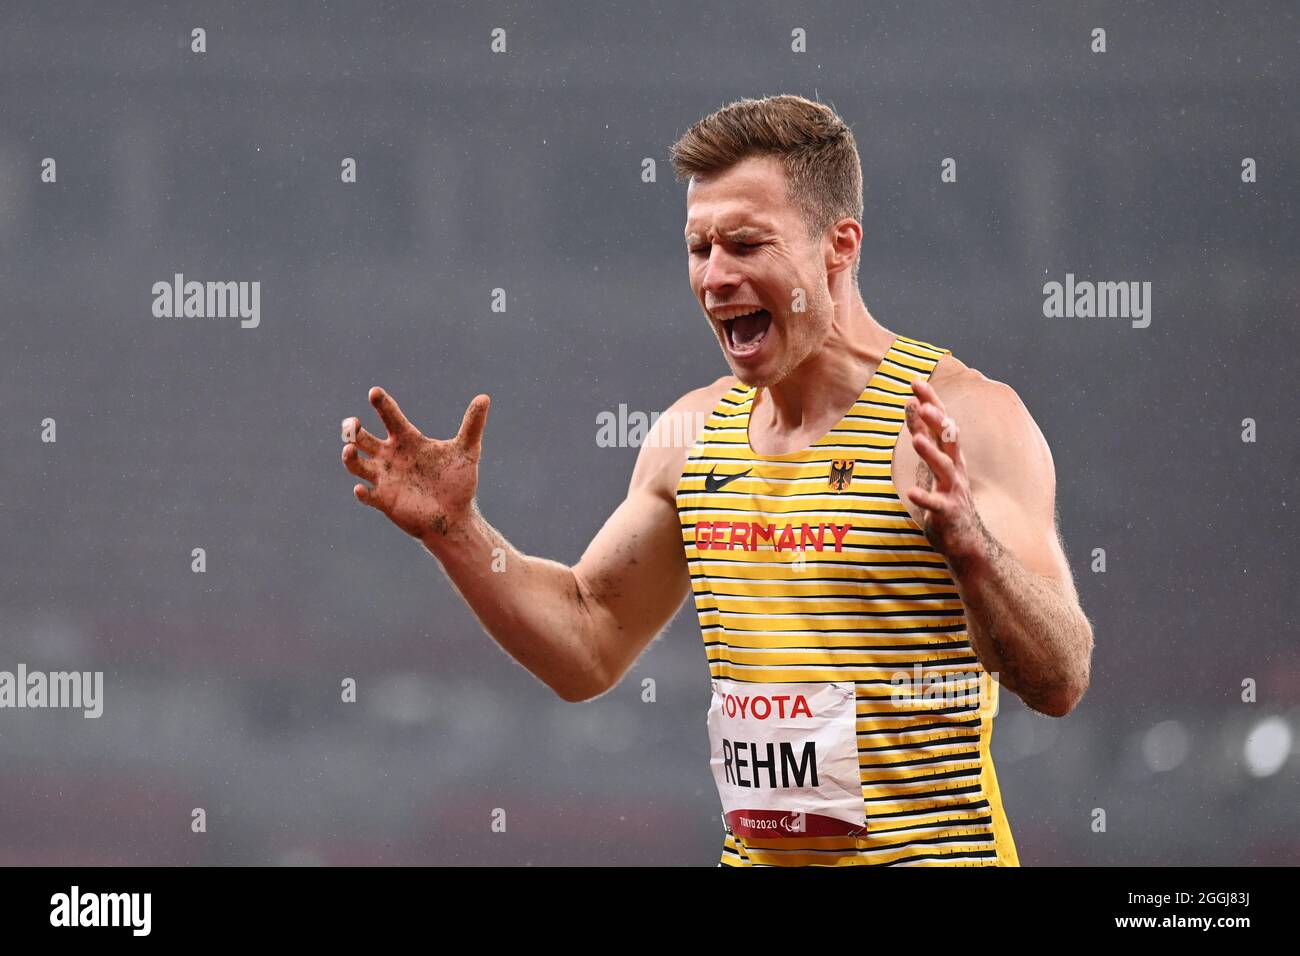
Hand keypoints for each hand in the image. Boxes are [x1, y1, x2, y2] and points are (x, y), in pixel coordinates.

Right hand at [341, 387, 489, 541]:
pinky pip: (366, 495)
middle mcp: (391, 456)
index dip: (382, 404)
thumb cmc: (458, 483)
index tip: (374, 392)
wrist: (455, 516)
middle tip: (352, 424)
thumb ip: (473, 424)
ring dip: (350, 458)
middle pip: (362, 439)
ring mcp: (385, 478)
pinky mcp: (384, 500)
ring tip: (349, 450)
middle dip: (353, 430)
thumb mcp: (467, 451)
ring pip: (356, 464)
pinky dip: (362, 491)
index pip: (390, 417)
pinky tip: (361, 489)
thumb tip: (484, 397)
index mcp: (408, 441)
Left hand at [904, 377, 985, 563]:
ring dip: (930, 453)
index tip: (915, 382)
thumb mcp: (932, 463)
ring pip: (944, 467)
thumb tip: (912, 404)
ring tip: (916, 440)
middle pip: (948, 439)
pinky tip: (911, 493)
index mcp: (949, 455)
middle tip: (921, 402)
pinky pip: (936, 504)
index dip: (931, 402)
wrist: (967, 541)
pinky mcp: (948, 513)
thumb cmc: (946, 498)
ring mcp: (953, 491)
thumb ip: (923, 435)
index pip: (941, 423)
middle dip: (936, 420)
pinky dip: (924, 497)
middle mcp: (954, 468)